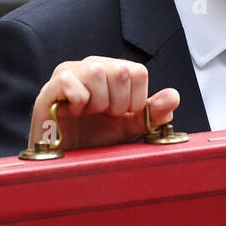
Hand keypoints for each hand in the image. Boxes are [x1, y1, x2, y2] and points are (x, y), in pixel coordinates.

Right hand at [28, 56, 179, 150]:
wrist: (65, 159)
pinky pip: (72, 82)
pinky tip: (73, 113)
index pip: (138, 71)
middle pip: (121, 70)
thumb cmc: (92, 139)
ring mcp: (69, 73)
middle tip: (102, 116)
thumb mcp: (127, 128)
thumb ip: (151, 114)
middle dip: (117, 104)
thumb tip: (174, 97)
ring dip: (97, 104)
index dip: (135, 100)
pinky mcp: (50, 86)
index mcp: (111, 72)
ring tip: (87, 114)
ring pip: (97, 72)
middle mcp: (91, 66)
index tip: (120, 115)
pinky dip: (78, 103)